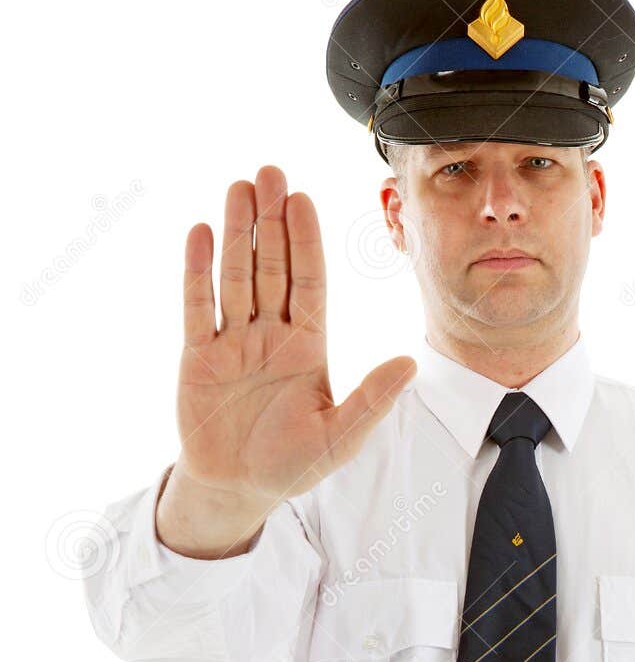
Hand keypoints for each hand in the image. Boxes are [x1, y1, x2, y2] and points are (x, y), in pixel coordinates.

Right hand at [176, 164, 415, 514]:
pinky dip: (198, 271)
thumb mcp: (339, 438)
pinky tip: (201, 233)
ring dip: (236, 233)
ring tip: (239, 188)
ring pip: (235, 276)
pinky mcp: (199, 355)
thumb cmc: (292, 465)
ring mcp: (233, 341)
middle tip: (270, 172)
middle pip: (271, 267)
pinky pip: (198, 306)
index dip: (305, 241)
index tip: (303, 200)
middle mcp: (271, 334)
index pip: (309, 282)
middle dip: (271, 221)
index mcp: (308, 346)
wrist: (239, 489)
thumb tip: (410, 362)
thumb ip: (371, 399)